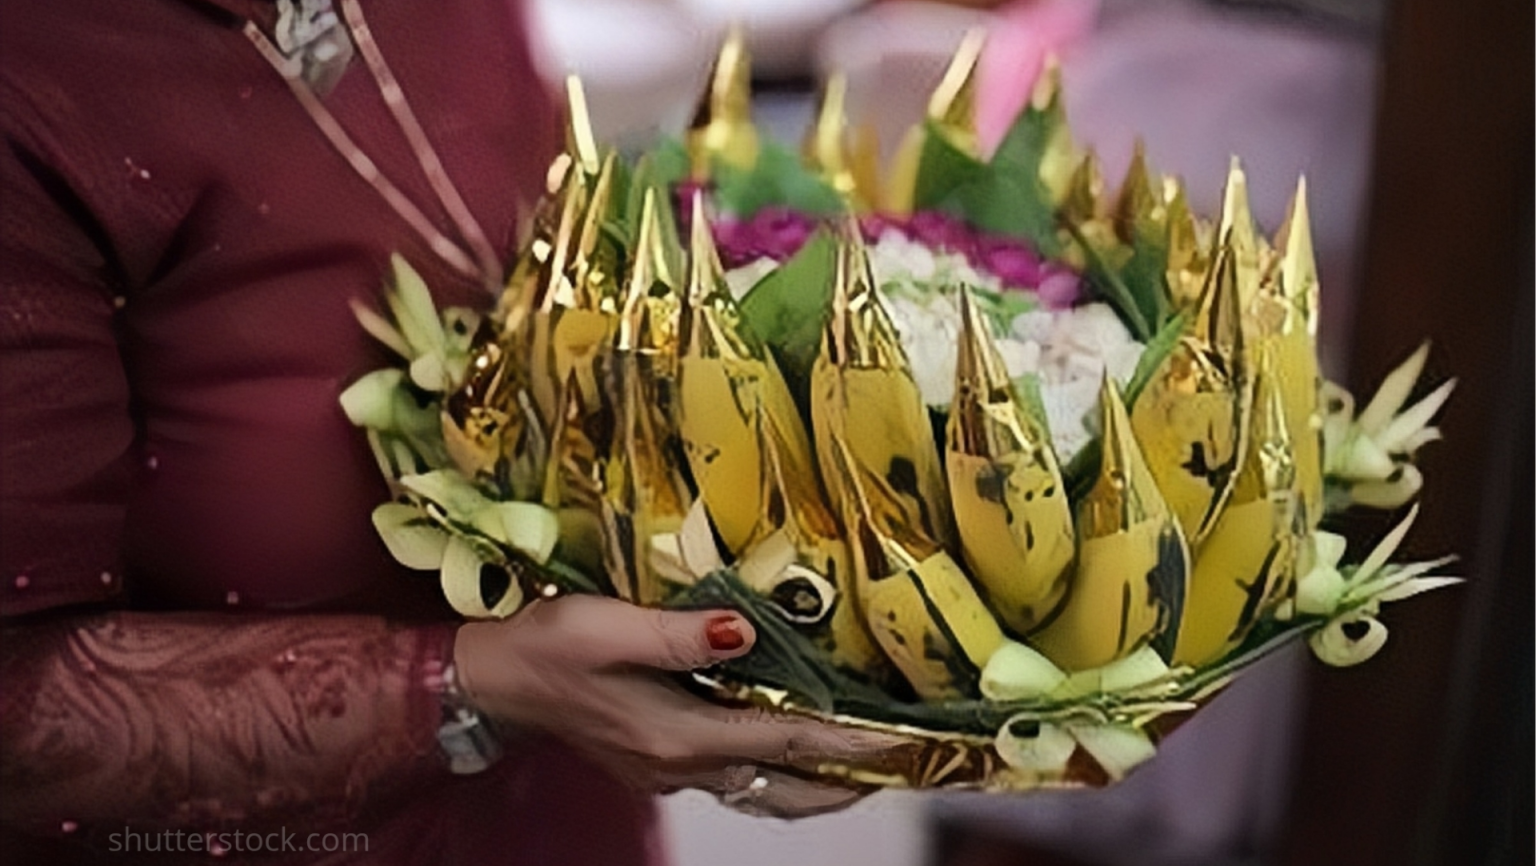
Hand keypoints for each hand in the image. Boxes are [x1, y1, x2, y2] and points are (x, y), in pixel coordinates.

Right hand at [453, 595, 890, 817]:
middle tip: (900, 760)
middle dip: (846, 780)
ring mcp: (670, 771)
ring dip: (814, 783)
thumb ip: (679, 634)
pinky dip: (776, 770)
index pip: (786, 739)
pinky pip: (736, 778)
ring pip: (763, 791)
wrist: (491, 679)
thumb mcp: (608, 626)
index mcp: (680, 734)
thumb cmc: (546, 647)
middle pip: (786, 787)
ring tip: (859, 763)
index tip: (899, 740)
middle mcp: (683, 763)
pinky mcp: (658, 763)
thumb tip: (745, 630)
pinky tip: (788, 746)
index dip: (848, 740)